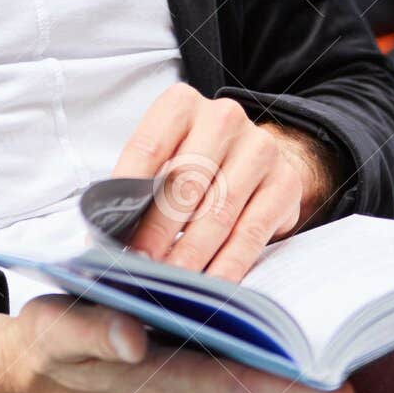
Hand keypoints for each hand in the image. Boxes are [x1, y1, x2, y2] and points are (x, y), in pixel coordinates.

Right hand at [0, 297, 352, 392]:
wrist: (27, 370)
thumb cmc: (45, 345)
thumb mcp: (59, 331)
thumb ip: (95, 332)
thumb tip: (135, 336)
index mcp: (157, 381)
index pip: (236, 385)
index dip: (289, 385)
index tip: (339, 382)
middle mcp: (179, 390)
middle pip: (254, 385)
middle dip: (304, 374)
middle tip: (355, 348)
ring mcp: (180, 384)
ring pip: (244, 375)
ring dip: (284, 361)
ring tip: (330, 331)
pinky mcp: (176, 370)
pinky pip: (227, 364)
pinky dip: (255, 349)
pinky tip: (277, 322)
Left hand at [110, 84, 341, 282]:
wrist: (261, 154)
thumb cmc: (197, 160)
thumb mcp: (166, 154)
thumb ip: (141, 182)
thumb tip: (108, 229)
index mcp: (182, 104)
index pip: (148, 147)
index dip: (127, 193)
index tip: (109, 231)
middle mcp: (224, 118)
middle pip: (185, 182)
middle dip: (157, 232)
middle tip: (139, 266)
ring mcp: (259, 149)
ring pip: (218, 211)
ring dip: (190, 254)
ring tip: (169, 282)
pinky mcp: (285, 183)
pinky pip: (251, 234)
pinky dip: (227, 266)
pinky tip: (209, 287)